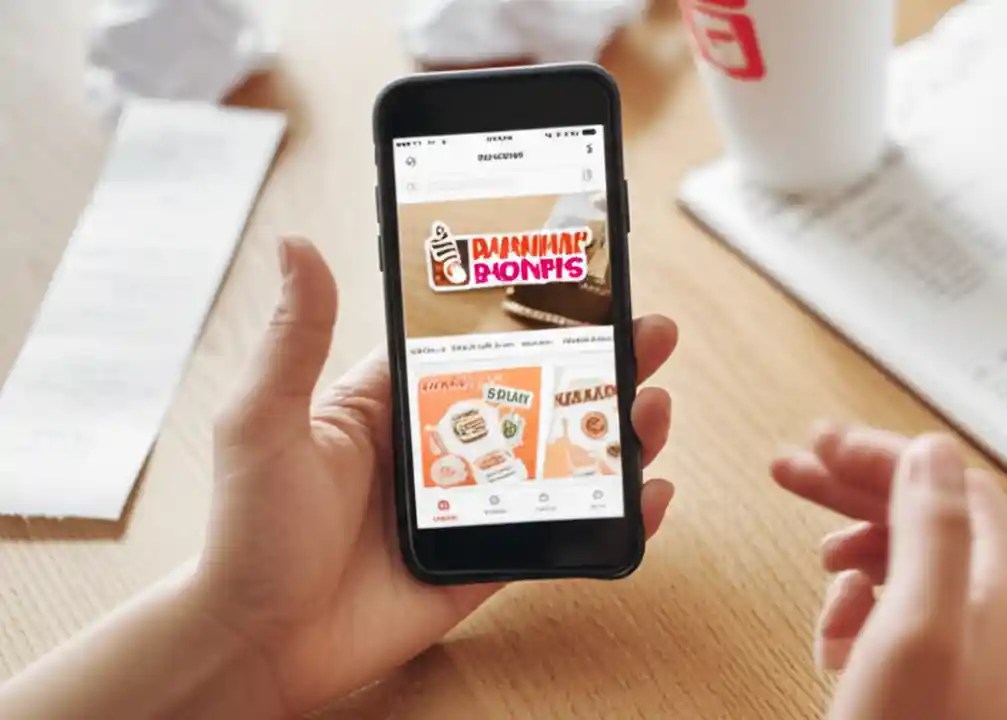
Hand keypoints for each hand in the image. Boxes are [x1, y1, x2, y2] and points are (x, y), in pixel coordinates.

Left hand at [196, 237, 678, 713]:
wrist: (260, 644)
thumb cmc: (247, 533)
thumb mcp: (265, 421)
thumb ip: (294, 338)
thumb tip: (296, 246)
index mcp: (394, 402)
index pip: (478, 342)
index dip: (534, 312)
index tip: (582, 280)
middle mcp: (441, 445)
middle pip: (539, 392)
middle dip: (600, 362)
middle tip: (649, 335)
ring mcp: (471, 502)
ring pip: (562, 455)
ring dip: (615, 430)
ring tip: (653, 407)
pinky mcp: (488, 557)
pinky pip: (562, 528)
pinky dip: (612, 514)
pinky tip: (648, 494)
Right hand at [772, 427, 1006, 718]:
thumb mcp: (916, 632)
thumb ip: (933, 530)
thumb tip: (931, 452)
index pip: (951, 483)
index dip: (879, 457)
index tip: (819, 444)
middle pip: (928, 517)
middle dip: (854, 490)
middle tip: (793, 468)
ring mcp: (985, 657)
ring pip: (913, 566)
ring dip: (856, 550)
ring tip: (818, 559)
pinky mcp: (951, 687)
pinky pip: (906, 618)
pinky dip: (864, 609)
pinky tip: (839, 624)